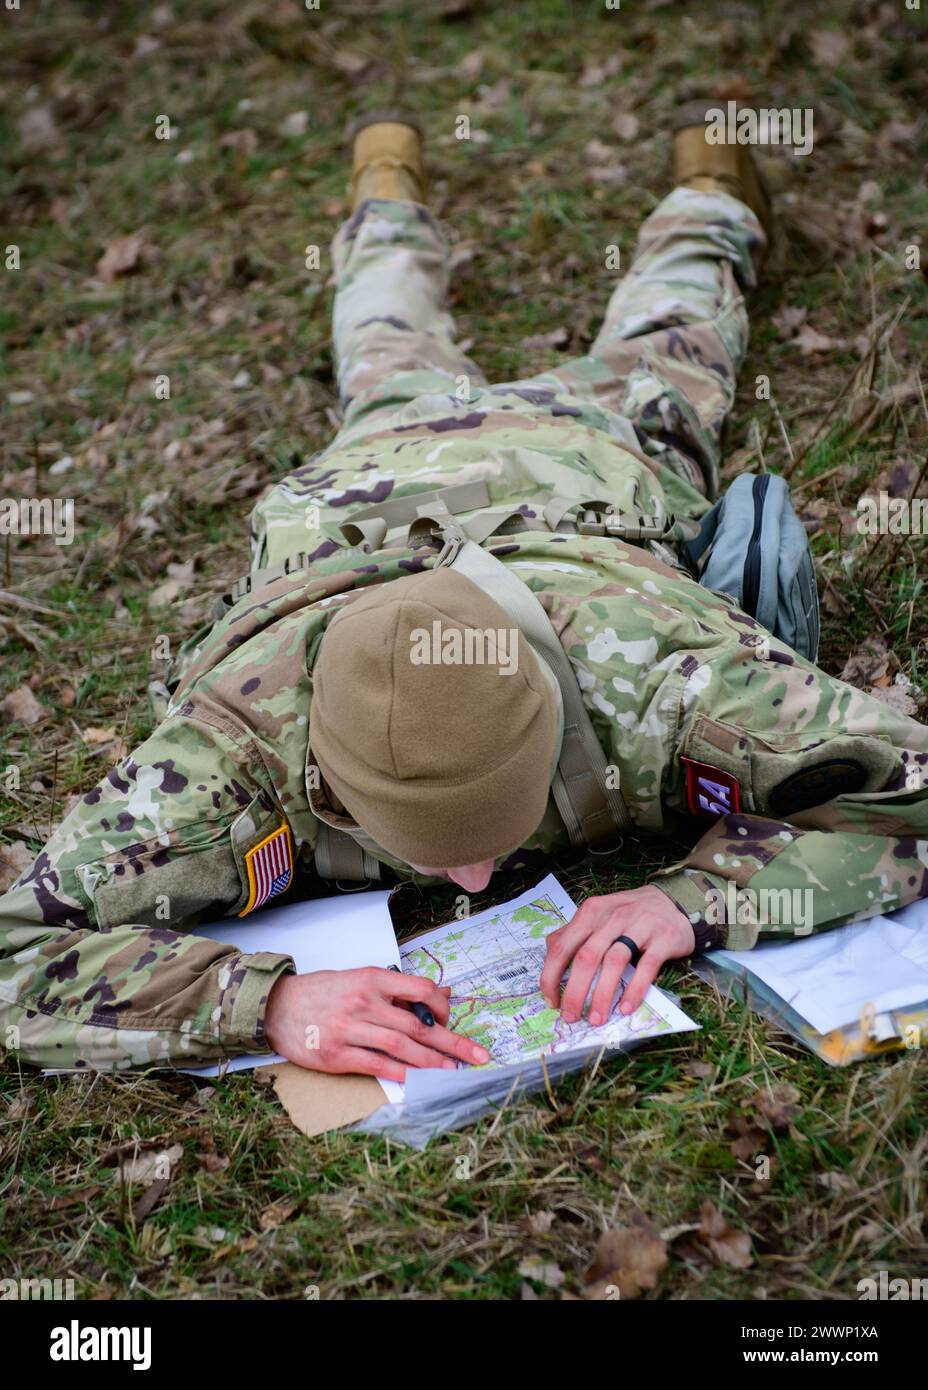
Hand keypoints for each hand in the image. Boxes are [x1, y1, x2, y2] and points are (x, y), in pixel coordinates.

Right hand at [263, 967, 490, 1081]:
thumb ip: (396, 989)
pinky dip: (400, 1073)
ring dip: (432, 1062)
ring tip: (454, 1071)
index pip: (421, 990)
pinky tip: (419, 1080)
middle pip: (418, 1024)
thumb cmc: (323, 992)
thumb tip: (440, 995)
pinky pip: (376, 1065)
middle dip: (453, 1041)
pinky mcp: (337, 1055)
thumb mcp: (359, 979)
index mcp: (373, 979)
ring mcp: (350, 1029)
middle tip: (479, 1055)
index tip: (452, 1022)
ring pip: (401, 1046)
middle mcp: (364, 1002)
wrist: (276, 1006)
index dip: (443, 1008)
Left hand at [539, 885, 694, 1024]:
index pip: (562, 946)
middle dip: (575, 991)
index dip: (551, 976)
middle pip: (586, 957)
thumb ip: (575, 933)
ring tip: (596, 1018)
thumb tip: (549, 956)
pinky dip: (634, 989)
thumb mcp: (598, 916)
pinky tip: (625, 1007)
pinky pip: (646, 967)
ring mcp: (639, 926)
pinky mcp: (663, 939)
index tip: (552, 1001)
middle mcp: (612, 917)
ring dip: (602, 994)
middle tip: (571, 1016)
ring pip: (614, 962)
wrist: (673, 901)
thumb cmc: (628, 914)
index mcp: (591, 912)